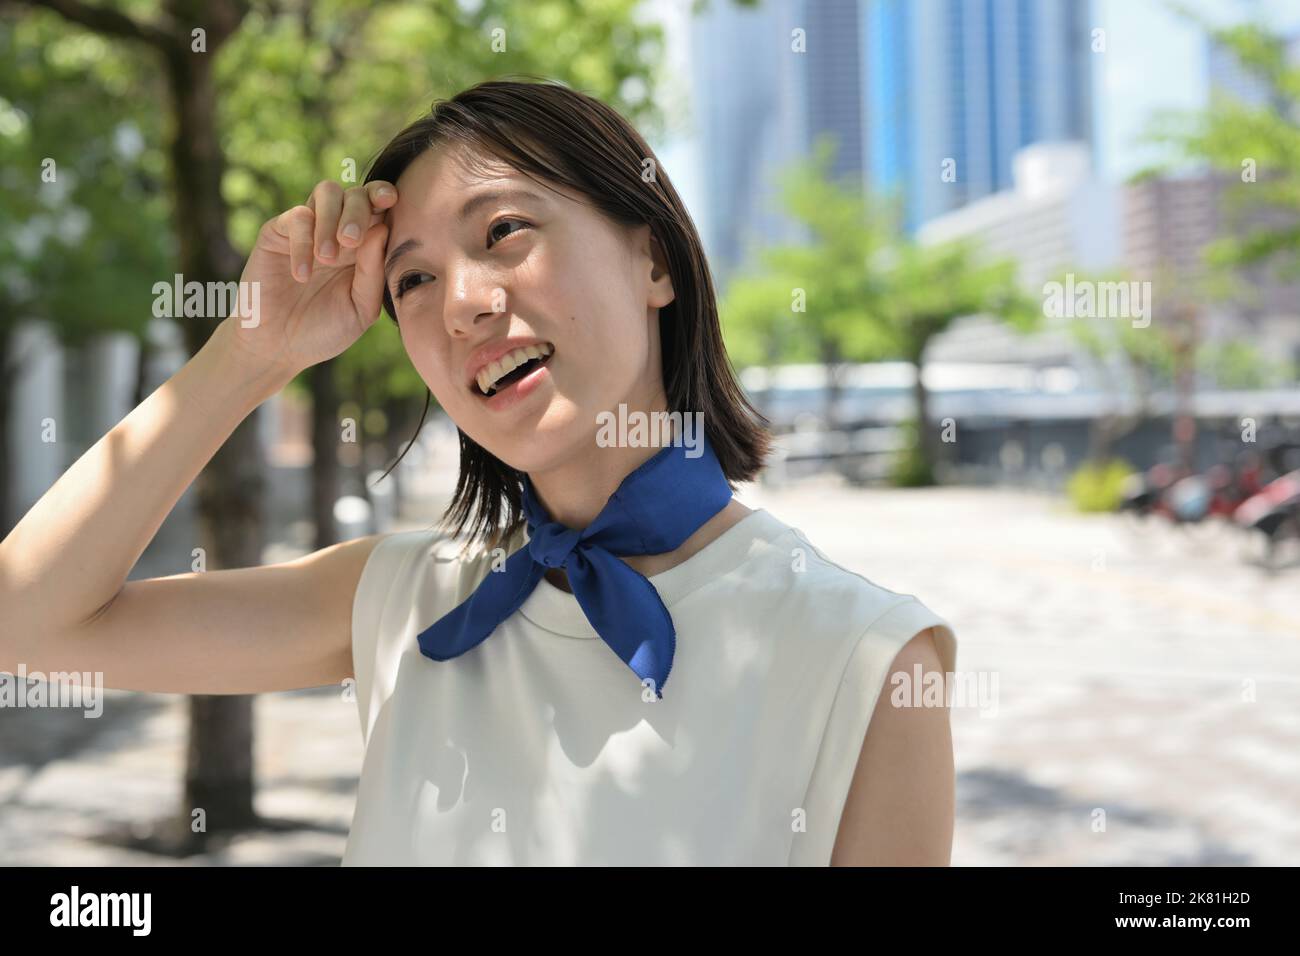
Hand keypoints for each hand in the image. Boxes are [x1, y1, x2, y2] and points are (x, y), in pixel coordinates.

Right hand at [222, 179, 396, 376]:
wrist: (279, 347)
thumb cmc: (325, 330)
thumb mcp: (360, 308)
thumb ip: (374, 273)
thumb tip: (383, 229)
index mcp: (365, 246)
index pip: (379, 207)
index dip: (384, 195)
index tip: (391, 200)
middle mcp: (338, 230)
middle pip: (355, 193)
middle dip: (358, 211)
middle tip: (351, 241)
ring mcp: (308, 229)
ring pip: (327, 192)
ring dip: (331, 219)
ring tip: (328, 258)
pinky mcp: (278, 233)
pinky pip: (296, 217)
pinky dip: (303, 243)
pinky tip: (303, 275)